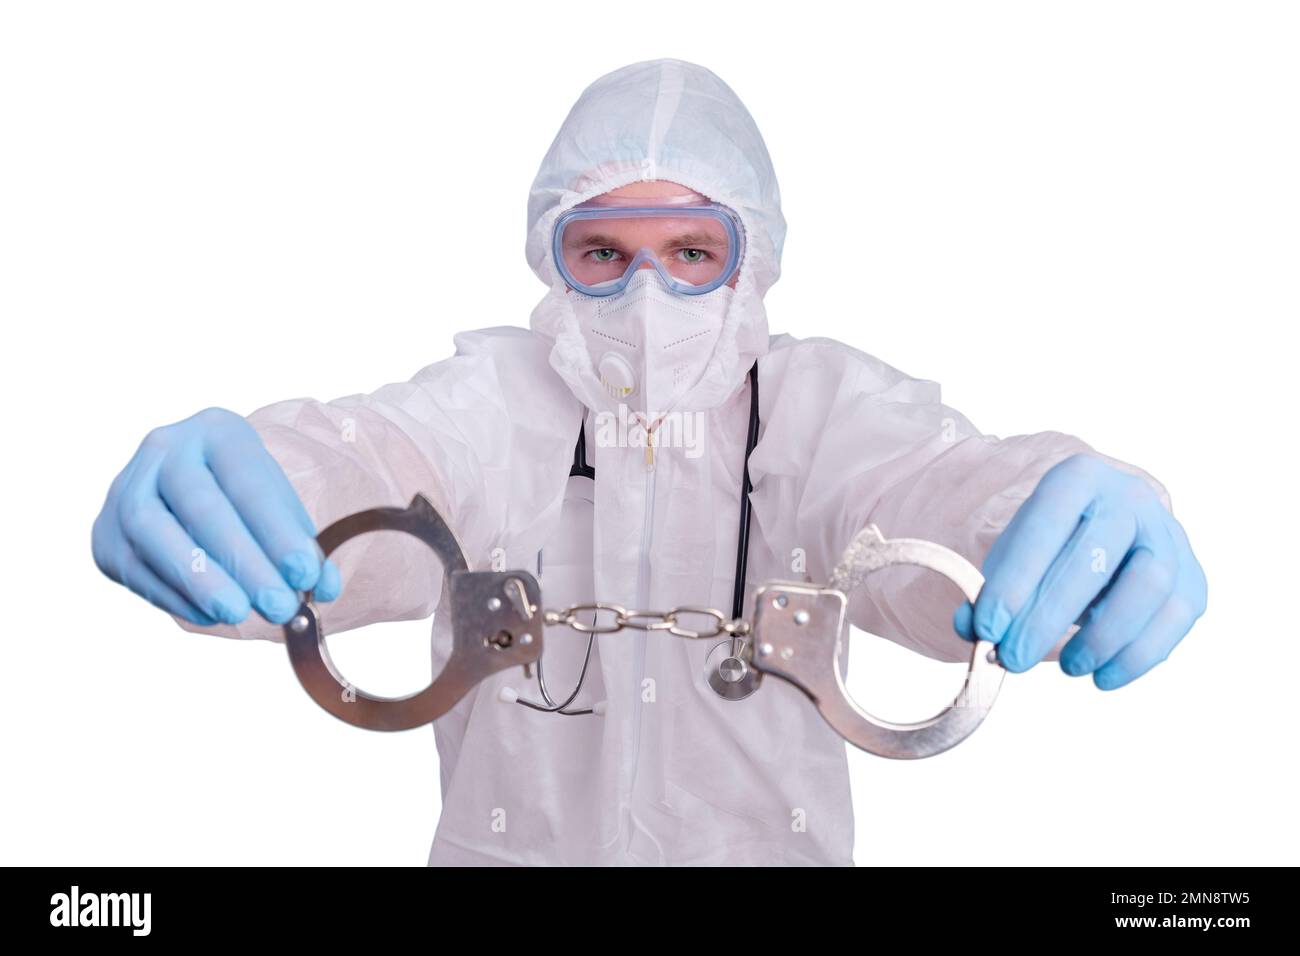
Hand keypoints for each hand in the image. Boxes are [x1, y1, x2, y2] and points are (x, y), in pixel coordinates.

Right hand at [92, 407, 340, 625]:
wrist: (191, 486)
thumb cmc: (245, 498)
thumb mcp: (280, 508)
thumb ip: (302, 546)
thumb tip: (323, 588)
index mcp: (218, 431)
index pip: (248, 480)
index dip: (277, 529)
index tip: (305, 572)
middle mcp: (165, 449)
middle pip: (200, 505)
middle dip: (243, 561)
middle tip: (278, 605)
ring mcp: (127, 487)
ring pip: (154, 532)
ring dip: (198, 579)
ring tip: (238, 614)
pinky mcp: (104, 531)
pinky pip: (134, 566)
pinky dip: (174, 595)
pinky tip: (210, 615)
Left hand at [954, 453, 1205, 688]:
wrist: (1109, 537)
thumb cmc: (1051, 549)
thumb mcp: (1012, 558)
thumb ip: (990, 593)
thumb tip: (971, 628)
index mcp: (1077, 478)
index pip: (1044, 525)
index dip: (1014, 578)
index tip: (988, 627)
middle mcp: (1130, 498)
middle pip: (1094, 557)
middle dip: (1048, 615)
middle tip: (1014, 657)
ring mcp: (1169, 536)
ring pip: (1148, 585)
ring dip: (1103, 635)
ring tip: (1069, 666)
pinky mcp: (1193, 577)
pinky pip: (1175, 618)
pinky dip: (1138, 656)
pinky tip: (1102, 676)